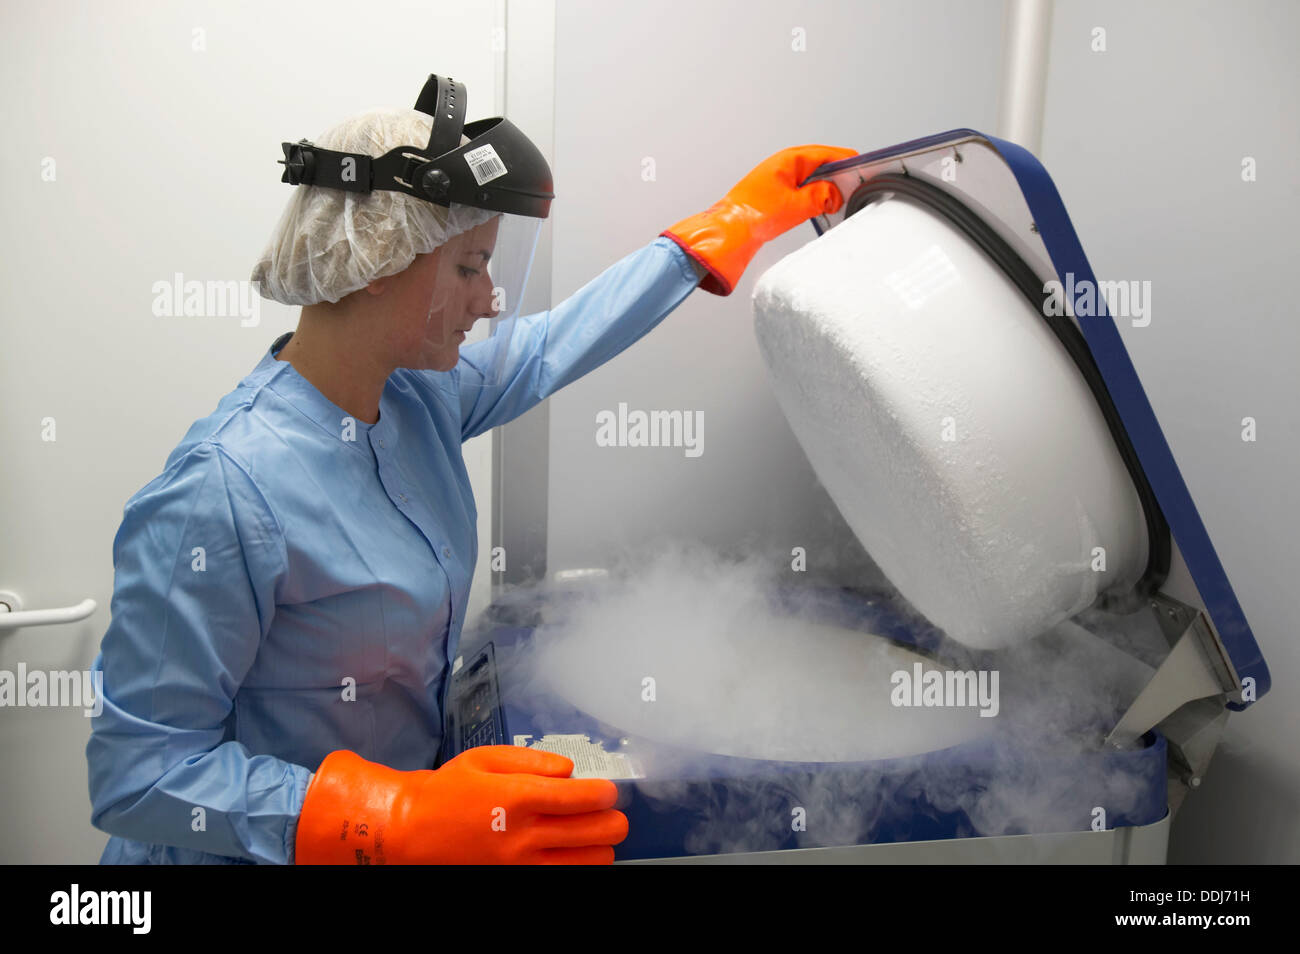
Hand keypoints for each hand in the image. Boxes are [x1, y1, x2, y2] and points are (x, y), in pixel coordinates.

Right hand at [295, 746, 626, 863]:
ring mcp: (522, 866)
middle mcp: (524, 836)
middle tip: (605, 812)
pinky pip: (566, 878)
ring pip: (590, 862)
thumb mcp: (484, 759)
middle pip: (598, 833)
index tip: (607, 790)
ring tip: (590, 834)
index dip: (606, 793)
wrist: (411, 832)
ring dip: (599, 846)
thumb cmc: (446, 792)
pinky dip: (578, 866)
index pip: (584, 798)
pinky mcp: (517, 881)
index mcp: (518, 798)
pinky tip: (571, 854)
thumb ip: (532, 760)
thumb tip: (569, 769)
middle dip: (612, 819)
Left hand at [662, 144, 856, 294]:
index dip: (847, 162)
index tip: (864, 170)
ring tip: (839, 202)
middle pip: (821, 164)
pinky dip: (814, 196)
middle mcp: (784, 164)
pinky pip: (803, 189)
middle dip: (839, 177)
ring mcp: (779, 178)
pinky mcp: (776, 193)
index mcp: (789, 159)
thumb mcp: (796, 205)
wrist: (727, 232)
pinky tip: (820, 208)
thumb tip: (836, 194)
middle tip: (855, 190)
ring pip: (813, 178)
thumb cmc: (752, 215)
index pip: (828, 154)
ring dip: (826, 189)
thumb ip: (822, 196)